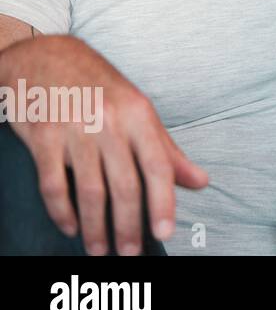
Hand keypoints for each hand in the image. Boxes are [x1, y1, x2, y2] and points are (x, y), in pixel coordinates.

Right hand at [0, 35, 207, 254]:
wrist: (45, 56)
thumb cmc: (99, 86)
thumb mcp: (138, 109)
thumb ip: (167, 150)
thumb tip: (200, 181)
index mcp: (139, 114)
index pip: (158, 165)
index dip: (163, 202)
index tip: (165, 232)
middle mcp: (108, 122)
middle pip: (124, 185)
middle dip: (129, 225)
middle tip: (131, 253)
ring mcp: (73, 130)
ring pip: (89, 190)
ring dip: (96, 227)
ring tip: (101, 250)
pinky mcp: (42, 138)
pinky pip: (53, 184)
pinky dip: (62, 211)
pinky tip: (71, 227)